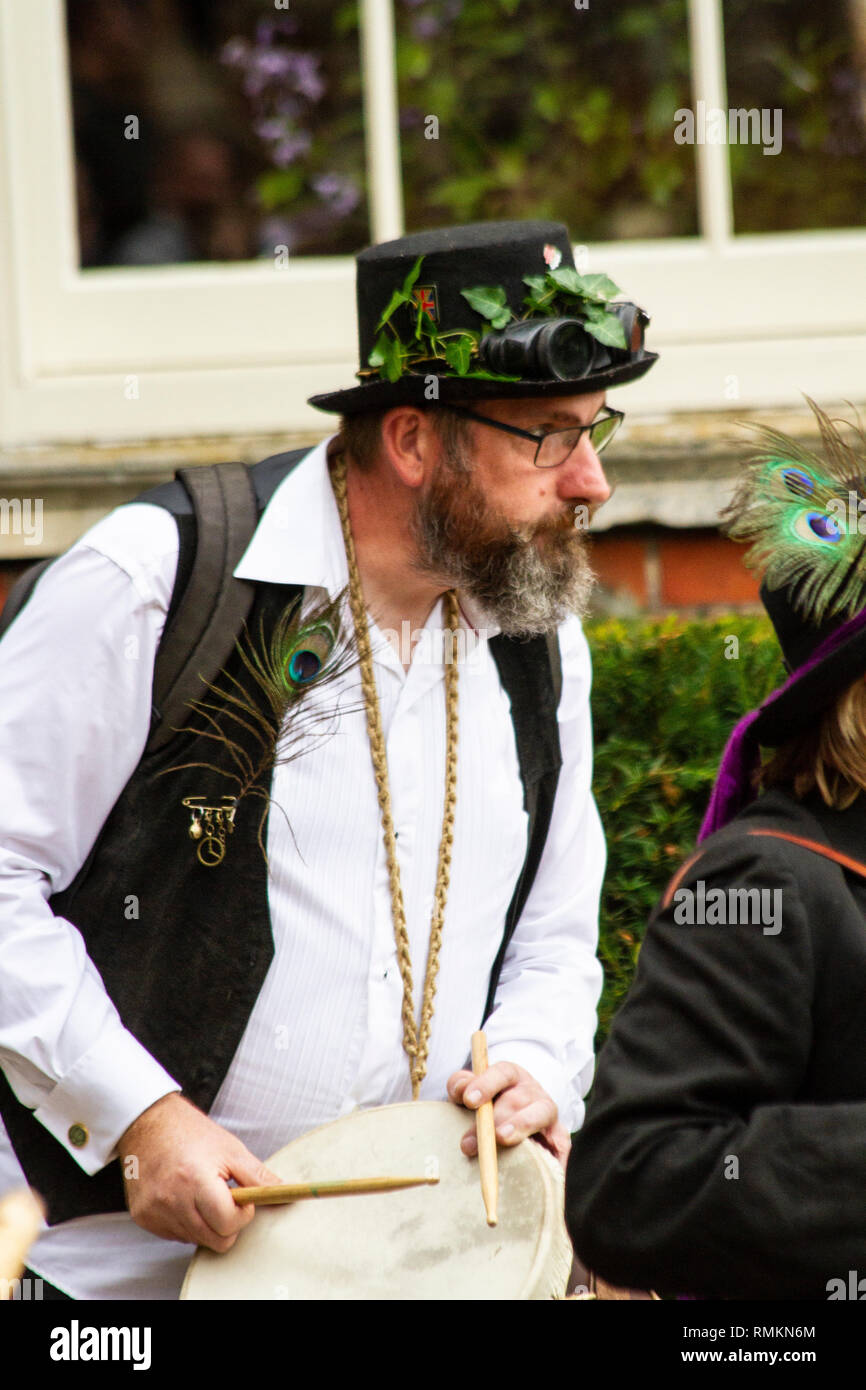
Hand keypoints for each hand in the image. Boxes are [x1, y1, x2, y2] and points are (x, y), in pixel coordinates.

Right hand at [117, 1093, 281, 1251]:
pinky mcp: (143, 1218)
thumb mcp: (231, 1149)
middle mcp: (172, 1201)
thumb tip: (285, 1194)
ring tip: (200, 1192)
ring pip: (196, 1240)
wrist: (148, 1124)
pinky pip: (176, 1235)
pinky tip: (182, 1196)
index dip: (242, 1215)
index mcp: (195, 1180)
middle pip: (215, 1241)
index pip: (227, 1224)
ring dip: (205, 1223)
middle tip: (224, 1197)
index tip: (242, 1200)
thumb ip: (258, 1177)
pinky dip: (186, 1222)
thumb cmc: (191, 1133)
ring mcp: (154, 1212)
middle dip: (227, 1224)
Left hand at [447, 1060, 571, 1169]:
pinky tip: (538, 1165)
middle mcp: (532, 1091)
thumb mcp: (471, 1093)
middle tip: (471, 1141)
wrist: (516, 1123)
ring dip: (521, 1124)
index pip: (502, 1072)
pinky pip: (559, 1144)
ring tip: (502, 1138)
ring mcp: (548, 1113)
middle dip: (494, 1118)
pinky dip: (551, 1152)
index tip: (468, 1100)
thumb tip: (460, 1090)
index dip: (485, 1084)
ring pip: (541, 1112)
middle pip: (517, 1098)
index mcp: (512, 1076)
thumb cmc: (487, 1108)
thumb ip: (462, 1086)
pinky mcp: (560, 1137)